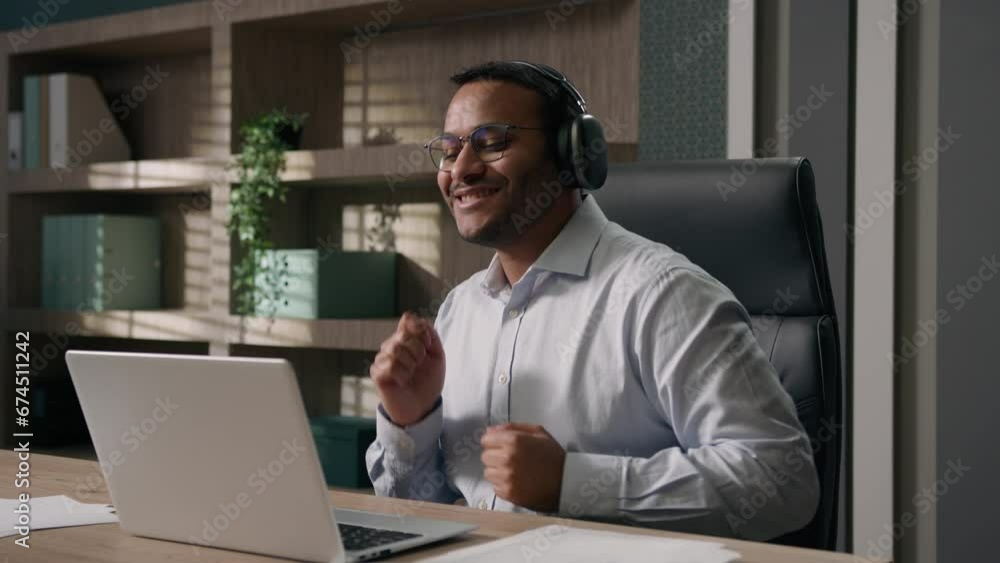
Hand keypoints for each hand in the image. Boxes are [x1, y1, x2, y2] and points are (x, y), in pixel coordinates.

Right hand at [370, 311, 445, 426]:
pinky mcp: (377, 373)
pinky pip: (390, 365)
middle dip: (418, 350)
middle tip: (420, 364)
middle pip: (403, 335)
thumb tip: (413, 317)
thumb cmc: (428, 381)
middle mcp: (392, 345)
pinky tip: (403, 381)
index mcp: (406, 339)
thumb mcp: (437, 355)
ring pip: (395, 349)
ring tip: (411, 374)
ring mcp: (383, 359)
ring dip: (411, 364)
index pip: (408, 320)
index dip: (421, 330)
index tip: (428, 345)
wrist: (423, 406)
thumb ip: (430, 335)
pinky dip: (403, 375)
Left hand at [480, 423, 565, 511]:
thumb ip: (512, 427)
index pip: (486, 440)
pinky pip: (495, 487)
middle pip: (485, 457)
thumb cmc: (552, 455)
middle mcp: (507, 458)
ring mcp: (507, 477)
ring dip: (498, 472)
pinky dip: (503, 485)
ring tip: (514, 472)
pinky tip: (516, 482)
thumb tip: (490, 430)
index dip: (494, 442)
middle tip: (511, 460)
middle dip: (495, 457)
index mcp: (514, 440)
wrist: (566, 481)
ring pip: (488, 473)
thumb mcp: (538, 432)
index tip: (502, 447)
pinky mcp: (509, 493)